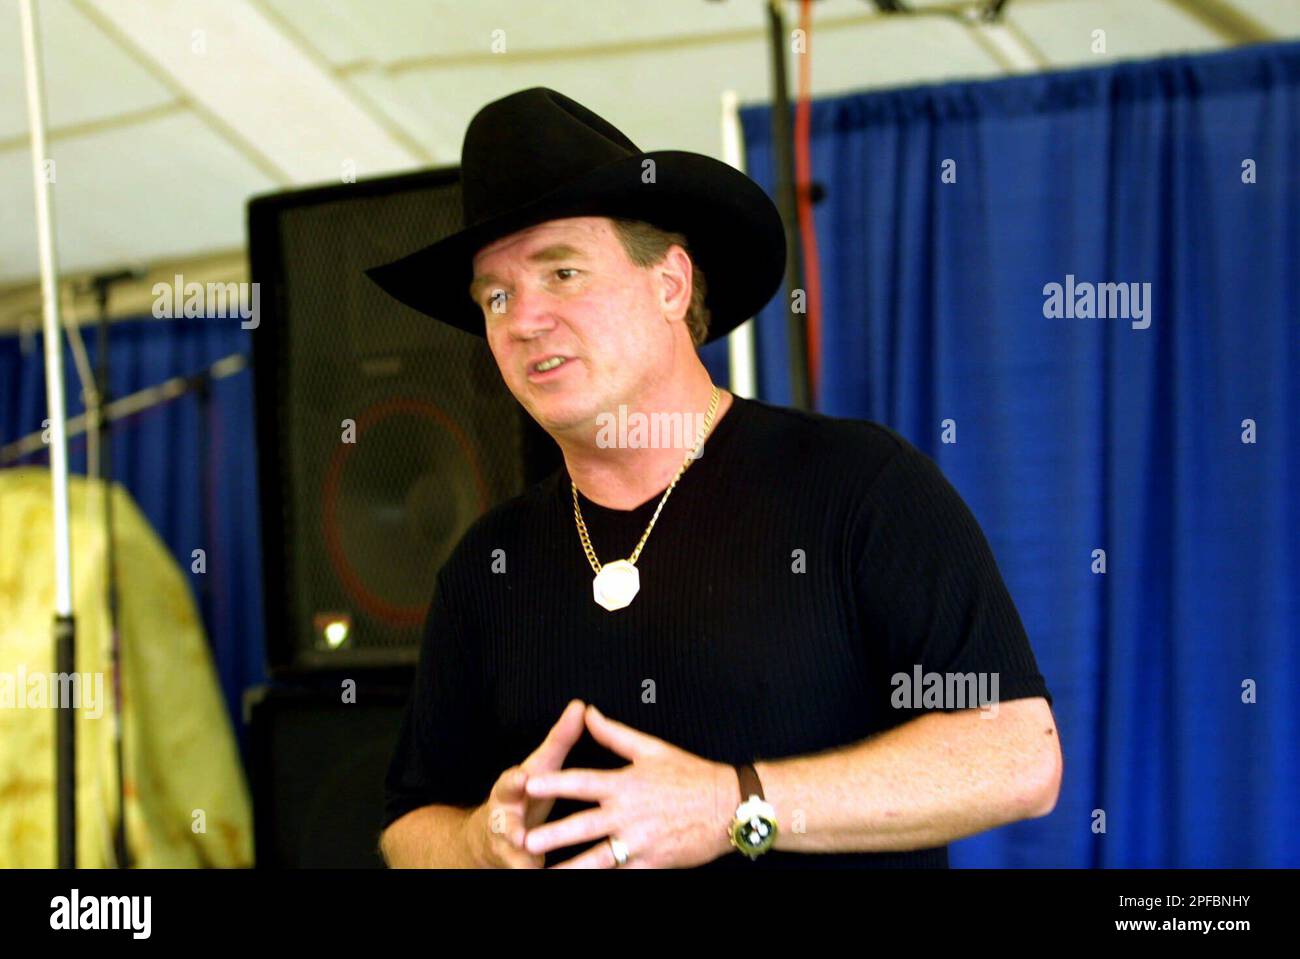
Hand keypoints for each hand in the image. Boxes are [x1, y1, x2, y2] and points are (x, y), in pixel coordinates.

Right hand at [470, 698, 585, 867]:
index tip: (522, 779)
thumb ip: (559, 742)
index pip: (509, 783)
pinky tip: (544, 875)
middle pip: (504, 823)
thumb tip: (581, 707)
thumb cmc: (524, 796)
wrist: (488, 840)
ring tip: (529, 864)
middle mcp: (503, 819)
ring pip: (512, 855)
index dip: (515, 781)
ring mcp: (505, 847)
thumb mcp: (538, 769)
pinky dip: (532, 873)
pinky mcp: (515, 867)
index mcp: (509, 791)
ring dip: (520, 860)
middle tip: (519, 835)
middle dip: (511, 829)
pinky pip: (523, 871)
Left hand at [521, 703, 736, 868]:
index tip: (529, 784)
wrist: (729, 806)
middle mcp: (629, 813)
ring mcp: (640, 841)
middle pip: (584, 824)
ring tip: (546, 874)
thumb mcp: (652, 749)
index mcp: (626, 783)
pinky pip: (622, 874)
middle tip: (524, 841)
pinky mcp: (652, 862)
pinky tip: (585, 882)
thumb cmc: (691, 775)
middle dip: (553, 834)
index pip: (583, 781)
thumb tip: (588, 712)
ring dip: (571, 866)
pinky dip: (605, 879)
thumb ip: (614, 734)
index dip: (554, 782)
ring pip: (599, 858)